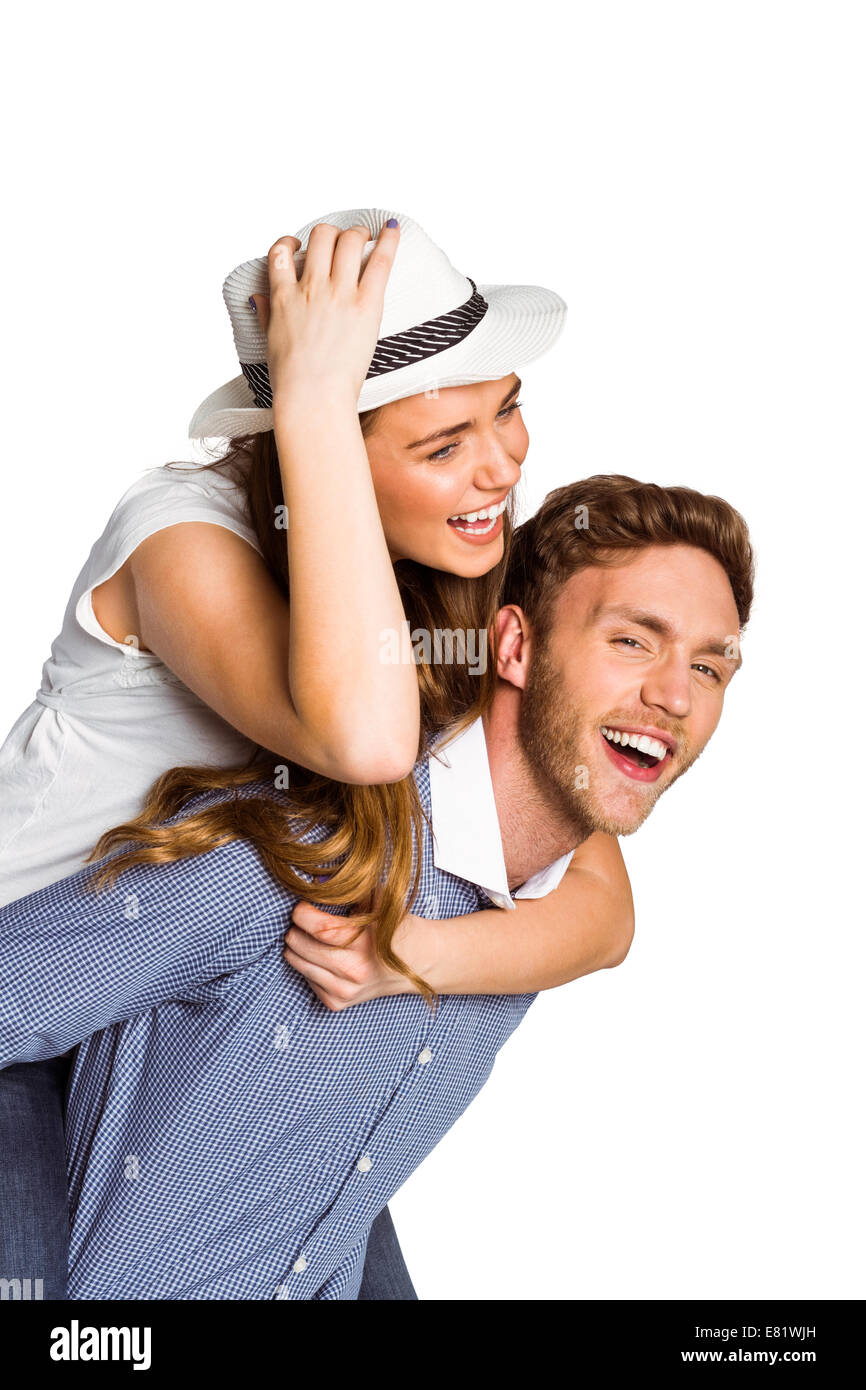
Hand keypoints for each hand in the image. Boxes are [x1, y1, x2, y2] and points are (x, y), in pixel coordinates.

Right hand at [248, 220, 399, 405]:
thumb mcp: (270, 342)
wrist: (312, 398)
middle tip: (340, 242)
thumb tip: (257, 298)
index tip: (299, 244)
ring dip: (356, 233)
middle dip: (330, 234)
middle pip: (320, 237)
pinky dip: (388, 240)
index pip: (281, 252)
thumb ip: (266, 314)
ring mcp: (339, 294)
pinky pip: (379, 261)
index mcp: (283, 297)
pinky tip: (393, 227)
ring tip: (364, 237)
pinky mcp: (366, 305)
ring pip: (347, 241)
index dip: (290, 242)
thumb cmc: (291, 380)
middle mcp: (311, 288)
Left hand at [283, 898, 424, 1010]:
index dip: (302, 913)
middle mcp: (353, 971)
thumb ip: (350, 890)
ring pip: (297, 962)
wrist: (420, 962)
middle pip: (299, 945)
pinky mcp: (338, 1003)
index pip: (318, 928)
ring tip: (314, 937)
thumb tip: (316, 883)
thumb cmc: (398, 928)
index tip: (304, 906)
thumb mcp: (381, 902)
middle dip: (298, 928)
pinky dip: (309, 965)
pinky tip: (325, 957)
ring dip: (299, 946)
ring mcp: (344, 991)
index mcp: (364, 944)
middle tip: (309, 921)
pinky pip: (305, 979)